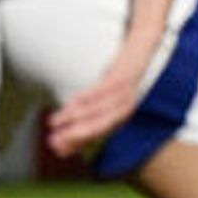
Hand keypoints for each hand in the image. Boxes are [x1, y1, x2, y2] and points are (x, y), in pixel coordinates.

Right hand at [46, 36, 156, 157]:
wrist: (144, 46)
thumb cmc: (121, 74)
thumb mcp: (108, 94)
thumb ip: (90, 110)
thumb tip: (67, 126)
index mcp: (123, 114)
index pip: (99, 133)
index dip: (79, 143)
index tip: (59, 151)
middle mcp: (126, 106)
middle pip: (100, 126)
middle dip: (76, 136)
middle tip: (53, 143)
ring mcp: (125, 92)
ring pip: (98, 110)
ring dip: (74, 118)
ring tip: (53, 123)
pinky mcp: (122, 76)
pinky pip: (102, 90)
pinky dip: (85, 98)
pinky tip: (70, 103)